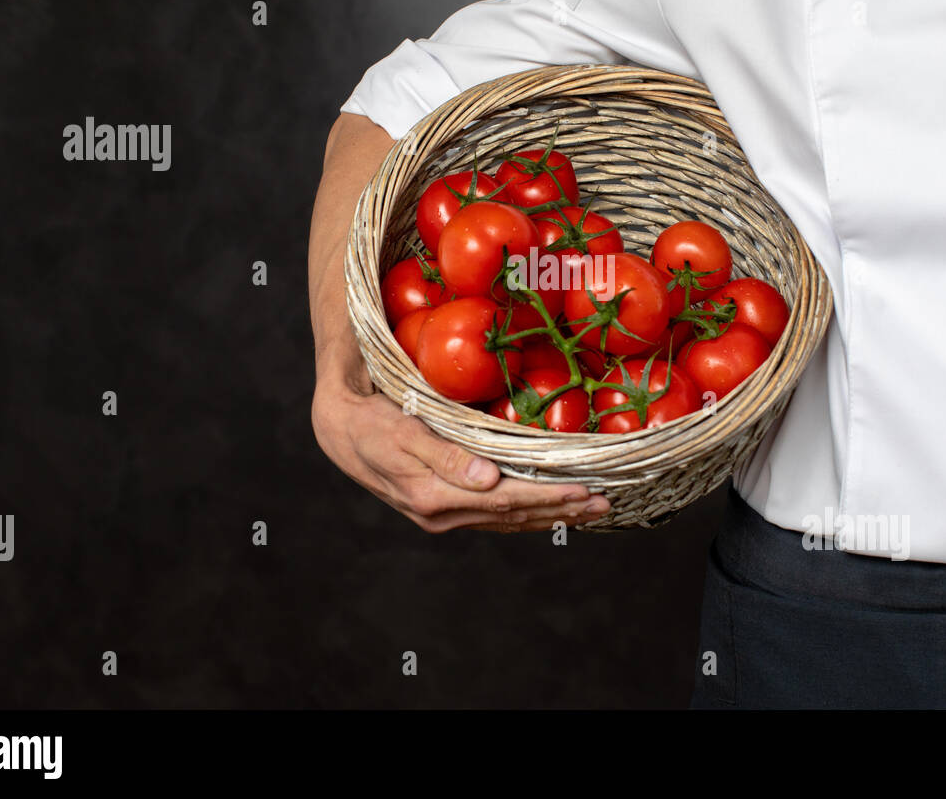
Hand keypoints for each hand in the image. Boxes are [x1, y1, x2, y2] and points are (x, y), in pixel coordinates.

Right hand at [312, 338, 610, 531]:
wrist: (341, 431)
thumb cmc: (372, 424)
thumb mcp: (403, 434)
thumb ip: (446, 457)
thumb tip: (488, 480)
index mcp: (435, 497)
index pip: (506, 500)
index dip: (548, 497)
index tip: (584, 491)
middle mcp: (443, 513)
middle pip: (514, 516)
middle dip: (561, 511)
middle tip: (604, 504)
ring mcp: (444, 514)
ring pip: (508, 521)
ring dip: (550, 516)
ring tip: (589, 511)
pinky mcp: (446, 506)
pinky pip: (496, 516)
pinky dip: (528, 514)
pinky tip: (549, 510)